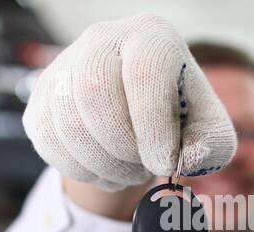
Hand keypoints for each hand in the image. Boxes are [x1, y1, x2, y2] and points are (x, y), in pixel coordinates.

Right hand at [23, 14, 236, 200]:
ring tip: (128, 172)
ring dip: (102, 164)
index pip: (143, 73)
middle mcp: (102, 40)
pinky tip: (103, 171)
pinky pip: (48, 139)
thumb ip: (211, 143)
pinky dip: (78, 168)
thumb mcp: (207, 126)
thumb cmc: (177, 114)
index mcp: (150, 37)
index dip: (152, 126)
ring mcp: (65, 65)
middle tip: (143, 169)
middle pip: (95, 92)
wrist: (136, 111)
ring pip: (68, 122)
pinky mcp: (42, 95)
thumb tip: (187, 159)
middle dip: (122, 147)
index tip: (164, 163)